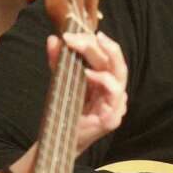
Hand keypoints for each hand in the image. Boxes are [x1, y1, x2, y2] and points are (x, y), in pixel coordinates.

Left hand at [47, 31, 127, 153]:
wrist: (59, 138)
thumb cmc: (65, 110)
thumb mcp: (61, 80)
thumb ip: (58, 61)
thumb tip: (52, 39)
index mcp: (106, 81)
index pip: (107, 57)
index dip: (94, 43)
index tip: (74, 34)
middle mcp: (114, 91)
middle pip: (117, 62)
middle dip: (104, 45)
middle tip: (91, 35)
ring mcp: (116, 105)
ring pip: (120, 74)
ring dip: (104, 57)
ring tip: (83, 49)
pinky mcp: (112, 118)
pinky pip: (114, 94)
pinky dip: (102, 80)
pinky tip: (87, 74)